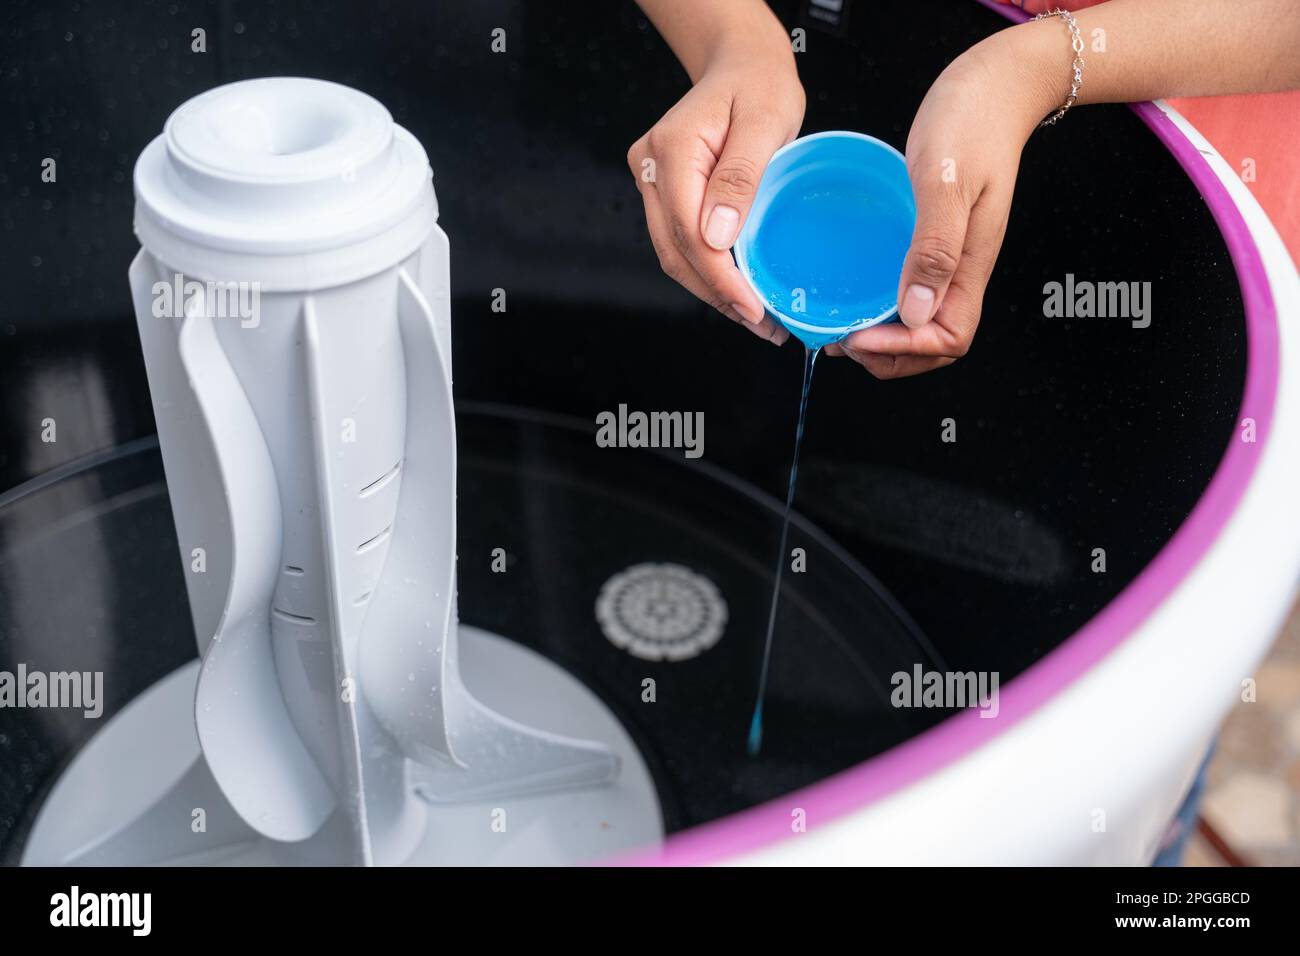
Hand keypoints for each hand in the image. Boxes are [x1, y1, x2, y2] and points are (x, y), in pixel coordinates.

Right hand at [628, 45, 804, 343]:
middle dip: (716, 295)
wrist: (740, 64)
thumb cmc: (758, 84)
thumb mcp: (764, 122)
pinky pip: (678, 241)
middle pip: (674, 251)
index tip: (753, 308)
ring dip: (710, 290)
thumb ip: (740, 178)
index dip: (719, 279)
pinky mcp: (661, 190)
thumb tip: (716, 238)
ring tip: (753, 316)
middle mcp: (650, 167)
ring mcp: (650, 180)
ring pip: (672, 253)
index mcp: (671, 149)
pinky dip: (706, 271)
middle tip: (760, 323)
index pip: (688, 232)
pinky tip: (736, 288)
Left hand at [837, 32, 1060, 377]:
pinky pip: (912, 291)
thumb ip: (934, 246)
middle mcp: (962, 269)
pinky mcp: (934, 241)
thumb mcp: (946, 182)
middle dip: (889, 356)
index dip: (903, 350)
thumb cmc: (972, 122)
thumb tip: (914, 311)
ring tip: (842, 328)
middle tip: (842, 340)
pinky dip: (883, 306)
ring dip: (884, 337)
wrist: (995, 85)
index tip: (859, 335)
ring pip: (921, 323)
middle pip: (934, 343)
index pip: (948, 338)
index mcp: (971, 264)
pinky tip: (855, 293)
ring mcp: (949, 257)